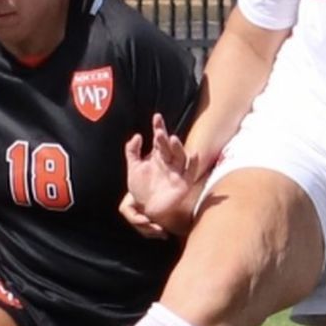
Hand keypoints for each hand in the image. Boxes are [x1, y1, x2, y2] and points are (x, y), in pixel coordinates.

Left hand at [122, 113, 205, 237]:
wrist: (146, 208)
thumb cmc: (141, 188)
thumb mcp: (133, 168)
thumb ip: (132, 151)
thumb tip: (137, 135)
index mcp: (157, 156)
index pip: (159, 140)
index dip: (158, 127)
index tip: (156, 117)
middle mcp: (169, 162)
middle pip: (168, 147)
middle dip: (164, 139)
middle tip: (158, 132)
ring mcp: (177, 172)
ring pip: (180, 156)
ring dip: (178, 148)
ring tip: (173, 139)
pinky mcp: (184, 183)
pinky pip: (190, 172)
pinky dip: (193, 163)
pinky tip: (193, 154)